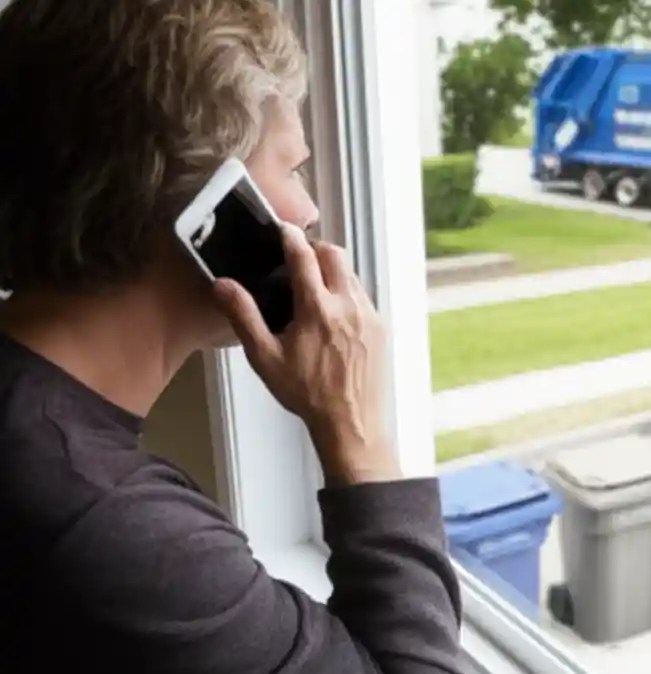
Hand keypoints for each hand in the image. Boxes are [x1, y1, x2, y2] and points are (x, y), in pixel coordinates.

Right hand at [213, 224, 400, 484]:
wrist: (351, 422)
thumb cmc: (307, 393)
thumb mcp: (265, 357)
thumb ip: (244, 316)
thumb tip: (223, 285)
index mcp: (317, 308)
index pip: (304, 257)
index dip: (292, 237)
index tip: (284, 228)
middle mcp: (348, 305)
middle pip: (335, 255)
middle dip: (316, 248)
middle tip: (299, 255)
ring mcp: (368, 315)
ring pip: (352, 275)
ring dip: (333, 270)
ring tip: (314, 285)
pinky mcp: (380, 328)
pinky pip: (363, 297)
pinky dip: (347, 293)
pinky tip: (333, 312)